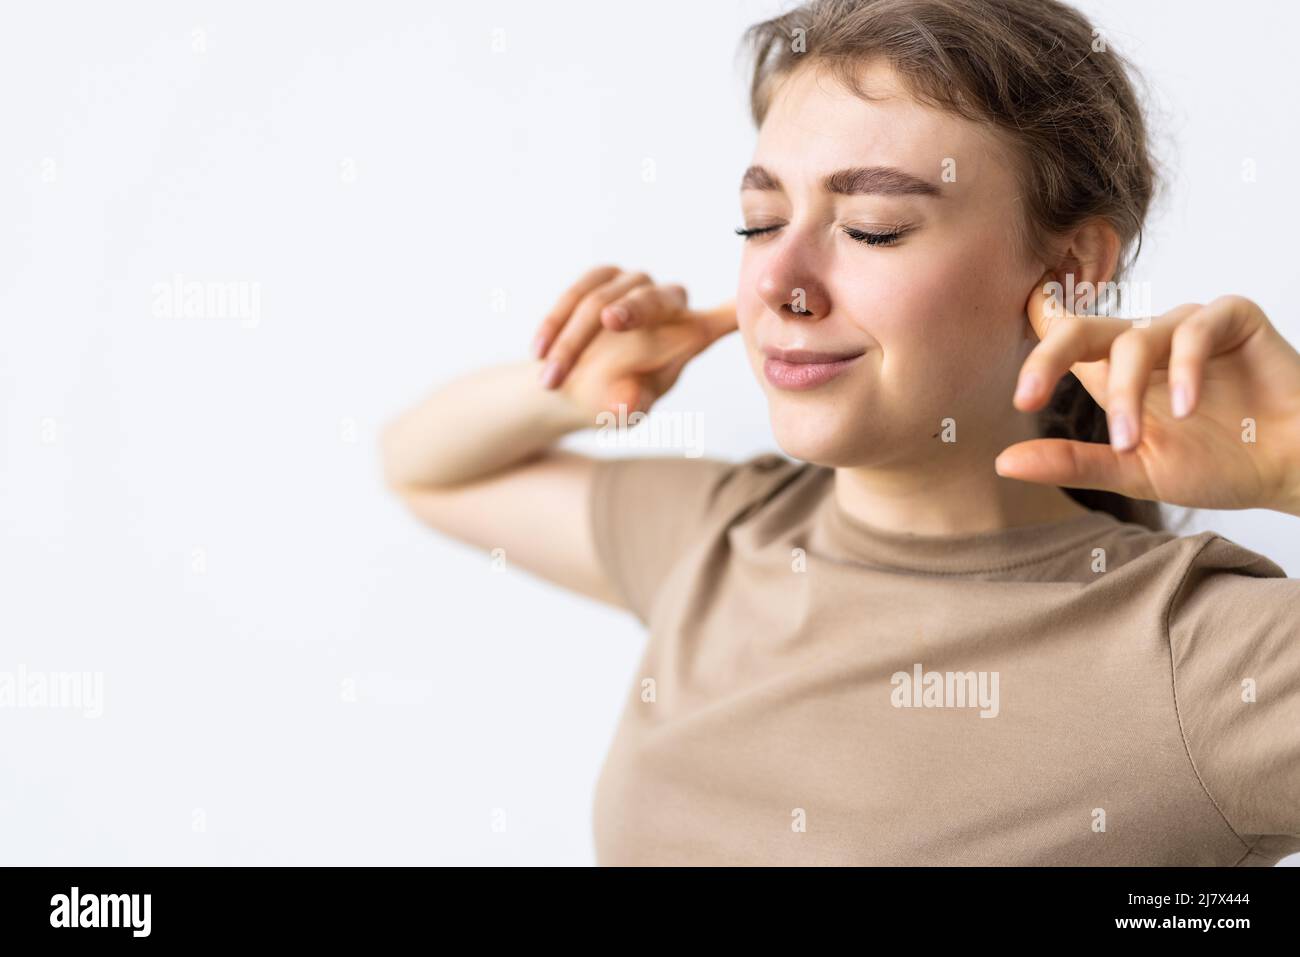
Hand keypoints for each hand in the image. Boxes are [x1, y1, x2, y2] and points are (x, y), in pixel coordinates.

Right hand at [530, 265, 736, 420]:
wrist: (570, 387)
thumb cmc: (609, 399)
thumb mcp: (623, 409)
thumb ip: (631, 401)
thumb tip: (626, 402)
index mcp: (688, 336)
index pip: (718, 322)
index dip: (730, 313)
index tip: (738, 307)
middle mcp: (667, 304)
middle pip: (659, 296)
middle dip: (635, 307)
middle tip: (611, 322)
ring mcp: (634, 285)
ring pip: (606, 298)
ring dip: (574, 339)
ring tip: (552, 381)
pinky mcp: (601, 278)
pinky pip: (577, 292)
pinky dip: (555, 323)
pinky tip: (538, 354)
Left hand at [994, 280, 1299, 514]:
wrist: (1292, 466)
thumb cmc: (1219, 463)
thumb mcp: (1134, 470)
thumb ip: (1073, 462)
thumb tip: (1003, 462)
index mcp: (1115, 373)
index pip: (1062, 337)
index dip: (1029, 337)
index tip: (995, 359)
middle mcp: (1145, 342)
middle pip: (1082, 329)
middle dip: (1048, 358)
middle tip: (1025, 395)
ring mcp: (1188, 326)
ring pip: (1136, 339)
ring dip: (1127, 393)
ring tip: (1134, 440)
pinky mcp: (1233, 317)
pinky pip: (1195, 328)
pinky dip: (1183, 368)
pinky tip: (1184, 408)